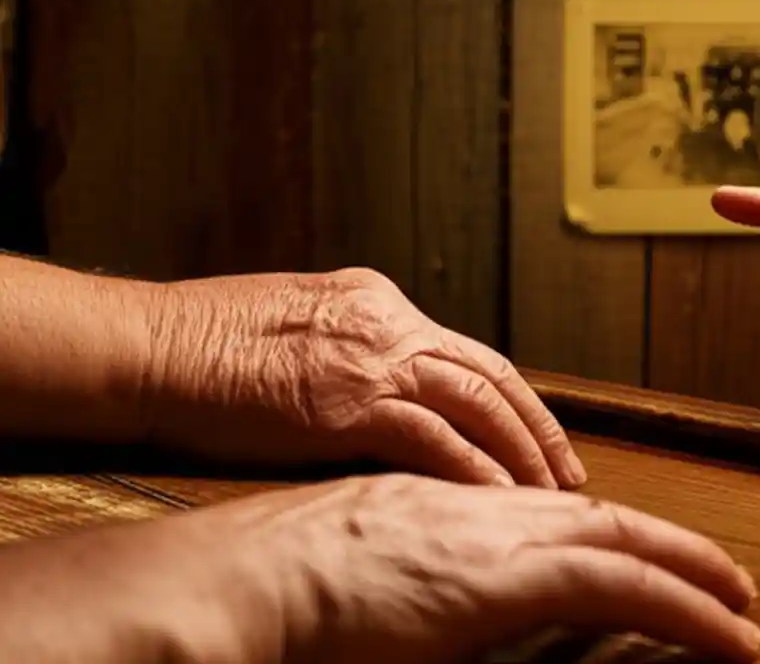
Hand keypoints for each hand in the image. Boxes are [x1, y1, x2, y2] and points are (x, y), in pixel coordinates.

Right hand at [0, 476, 759, 662]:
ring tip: (740, 604)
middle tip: (727, 579)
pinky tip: (720, 626)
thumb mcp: (371, 570)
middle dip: (673, 548)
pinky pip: (617, 586)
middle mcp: (489, 511)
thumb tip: (445, 605)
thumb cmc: (288, 590)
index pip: (558, 515)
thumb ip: (426, 582)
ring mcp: (500, 538)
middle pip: (604, 520)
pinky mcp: (504, 579)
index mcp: (455, 506)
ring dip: (691, 573)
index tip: (650, 555)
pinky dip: (678, 603)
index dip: (616, 534)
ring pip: (623, 544)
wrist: (246, 581)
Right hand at [146, 268, 582, 488]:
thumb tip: (376, 382)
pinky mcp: (351, 403)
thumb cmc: (201, 344)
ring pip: (481, 403)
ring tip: (554, 492)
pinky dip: (477, 471)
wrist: (148, 346)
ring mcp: (373, 360)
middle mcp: (389, 322)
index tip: (532, 431)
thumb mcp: (295, 325)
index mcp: (376, 302)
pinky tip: (503, 501)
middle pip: (492, 374)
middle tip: (569, 469)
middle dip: (537, 424)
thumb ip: (348, 349)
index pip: (463, 352)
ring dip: (524, 450)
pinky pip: (436, 440)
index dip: (508, 397)